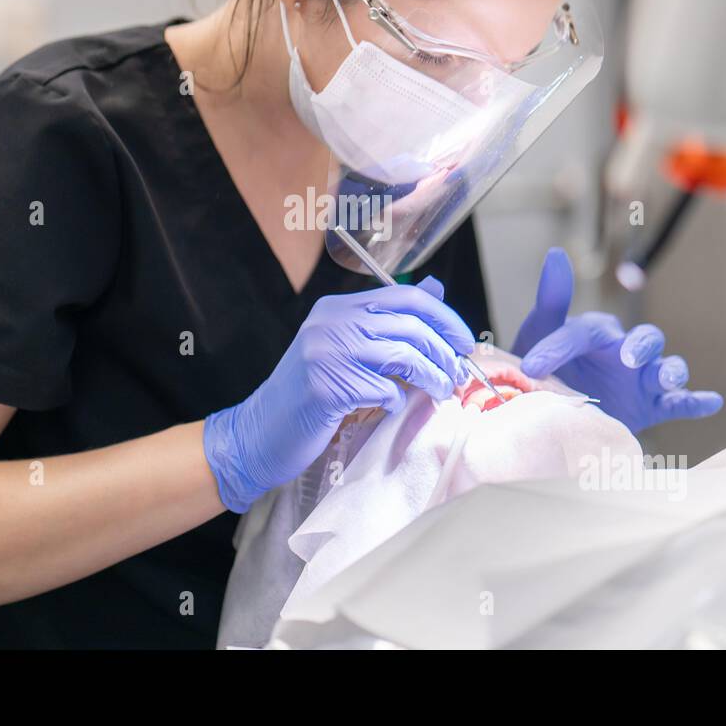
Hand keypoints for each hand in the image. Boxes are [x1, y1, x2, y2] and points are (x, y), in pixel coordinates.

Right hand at [203, 277, 472, 511]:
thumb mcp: (347, 351)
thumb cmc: (310, 397)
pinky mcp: (324, 387)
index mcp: (337, 308)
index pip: (405, 296)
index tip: (464, 341)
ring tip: (439, 392)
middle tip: (456, 374)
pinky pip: (383, 390)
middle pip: (410, 324)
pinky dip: (397, 402)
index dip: (444, 317)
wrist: (261, 433)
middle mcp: (330, 322)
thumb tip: (435, 292)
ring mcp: (325, 353)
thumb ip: (385, 325)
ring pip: (403, 356)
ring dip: (431, 377)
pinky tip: (391, 408)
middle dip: (443, 351)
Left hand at [512, 248, 722, 433]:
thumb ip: (552, 298)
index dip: (560, 346)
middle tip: (629, 358)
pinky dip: (696, 401)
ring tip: (666, 380)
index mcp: (598, 335)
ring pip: (668, 369)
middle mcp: (627, 352)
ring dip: (671, 372)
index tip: (533, 365)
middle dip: (643, 346)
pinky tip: (712, 401)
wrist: (559, 411)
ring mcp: (644, 380)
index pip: (584, 333)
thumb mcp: (540, 333)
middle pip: (647, 339)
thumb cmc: (550, 365)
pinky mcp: (654, 406)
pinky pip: (681, 402)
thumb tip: (555, 253)